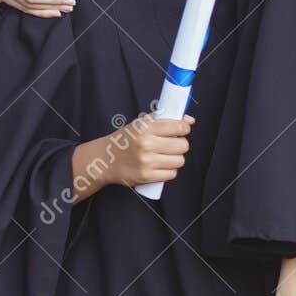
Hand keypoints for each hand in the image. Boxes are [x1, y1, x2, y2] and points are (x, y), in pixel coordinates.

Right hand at [70, 113, 192, 199]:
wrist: (105, 159)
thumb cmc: (126, 140)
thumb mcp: (142, 123)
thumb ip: (165, 118)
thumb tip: (190, 120)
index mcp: (145, 127)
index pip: (179, 127)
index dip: (184, 128)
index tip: (181, 130)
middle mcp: (146, 144)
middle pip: (183, 145)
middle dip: (180, 144)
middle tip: (171, 144)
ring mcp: (146, 161)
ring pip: (179, 160)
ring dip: (175, 158)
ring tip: (164, 156)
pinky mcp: (146, 176)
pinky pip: (172, 174)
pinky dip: (169, 170)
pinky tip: (160, 165)